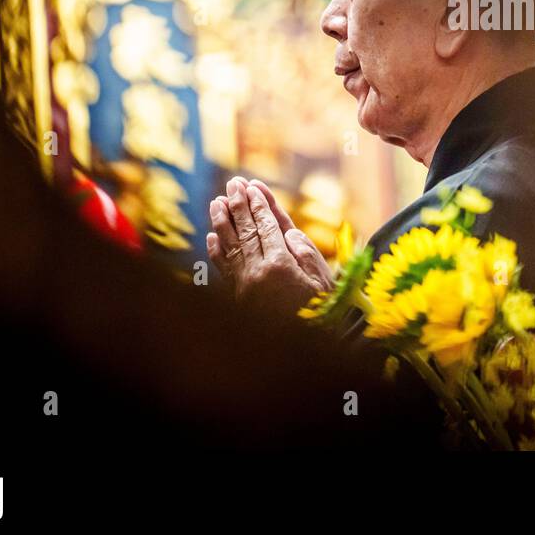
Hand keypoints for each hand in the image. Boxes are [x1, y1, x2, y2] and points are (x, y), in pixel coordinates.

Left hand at [207, 176, 333, 318]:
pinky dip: (216, 251)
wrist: (298, 350)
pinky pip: (224, 269)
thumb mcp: (322, 282)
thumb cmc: (321, 314)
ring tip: (217, 201)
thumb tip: (288, 233)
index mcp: (280, 266)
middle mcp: (257, 273)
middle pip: (245, 231)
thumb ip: (306, 254)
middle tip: (233, 184)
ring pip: (230, 246)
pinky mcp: (237, 297)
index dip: (259, 205)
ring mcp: (244, 285)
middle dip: (239, 205)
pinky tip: (212, 236)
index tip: (252, 186)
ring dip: (222, 221)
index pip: (267, 227)